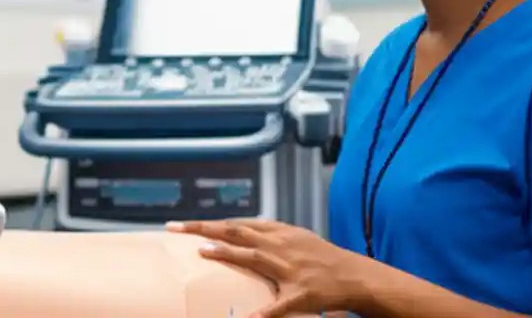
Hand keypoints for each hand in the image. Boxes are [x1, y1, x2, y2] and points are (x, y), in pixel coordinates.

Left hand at [167, 219, 367, 316]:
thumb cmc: (322, 258)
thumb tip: (241, 231)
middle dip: (205, 228)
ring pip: (254, 257)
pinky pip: (279, 305)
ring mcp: (290, 269)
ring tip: (202, 252)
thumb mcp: (295, 237)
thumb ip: (268, 234)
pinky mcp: (300, 293)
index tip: (182, 225)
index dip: (209, 223)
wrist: (354, 276)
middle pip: (238, 231)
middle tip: (176, 228)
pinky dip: (264, 312)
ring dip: (228, 253)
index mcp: (278, 233)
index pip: (236, 224)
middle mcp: (281, 245)